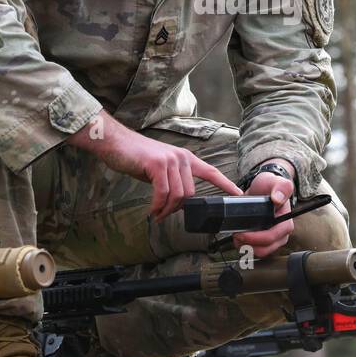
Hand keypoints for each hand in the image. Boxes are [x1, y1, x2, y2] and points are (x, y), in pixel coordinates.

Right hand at [74, 112, 241, 219]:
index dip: (226, 184)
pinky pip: (163, 193)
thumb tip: (179, 201)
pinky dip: (158, 206)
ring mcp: (170, 160)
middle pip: (190, 193)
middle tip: (163, 214)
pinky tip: (152, 210)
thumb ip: (173, 180)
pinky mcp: (157, 164)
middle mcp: (181, 157)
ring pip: (178, 195)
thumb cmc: (136, 157)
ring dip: (166, 210)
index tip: (239, 194)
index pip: (211, 172)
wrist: (116, 142)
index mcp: (185, 158)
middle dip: (177, 209)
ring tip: (157, 213)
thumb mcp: (160, 169)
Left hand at [235, 161, 294, 258]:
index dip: (256, 239)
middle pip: (265, 249)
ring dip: (245, 246)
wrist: (262, 188)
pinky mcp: (264, 241)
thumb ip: (281, 187)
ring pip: (259, 252)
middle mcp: (281, 233)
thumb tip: (278, 198)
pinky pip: (254, 250)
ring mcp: (273, 239)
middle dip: (248, 244)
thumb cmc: (269, 186)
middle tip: (237, 234)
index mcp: (285, 222)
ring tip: (238, 235)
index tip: (241, 233)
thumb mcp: (275, 181)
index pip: (272, 238)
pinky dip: (245, 246)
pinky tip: (240, 236)